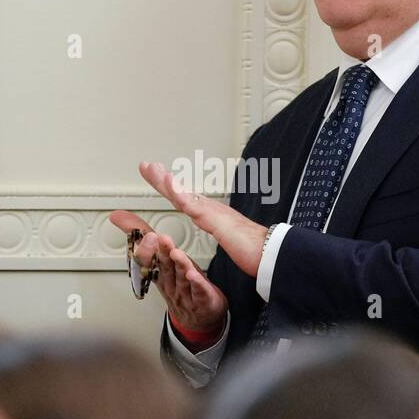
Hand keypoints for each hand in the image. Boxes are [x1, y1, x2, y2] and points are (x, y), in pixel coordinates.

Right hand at [108, 209, 227, 335]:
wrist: (198, 316)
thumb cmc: (179, 284)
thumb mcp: (161, 257)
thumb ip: (141, 234)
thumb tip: (118, 215)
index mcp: (160, 270)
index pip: (149, 259)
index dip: (146, 249)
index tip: (146, 235)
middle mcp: (171, 282)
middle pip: (164, 266)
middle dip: (159, 252)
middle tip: (155, 238)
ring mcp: (186, 292)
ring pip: (181, 277)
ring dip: (178, 264)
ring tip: (175, 252)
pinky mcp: (203, 299)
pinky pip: (199, 291)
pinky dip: (197, 283)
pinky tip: (194, 275)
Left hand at [134, 161, 268, 277]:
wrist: (271, 252)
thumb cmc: (255, 249)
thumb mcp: (232, 240)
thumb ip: (224, 232)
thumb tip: (222, 229)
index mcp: (213, 215)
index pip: (187, 199)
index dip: (171, 188)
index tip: (159, 177)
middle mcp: (212, 210)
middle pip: (181, 192)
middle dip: (162, 179)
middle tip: (147, 166)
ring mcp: (214, 214)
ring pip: (184, 195)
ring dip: (167, 182)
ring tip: (153, 170)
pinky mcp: (217, 222)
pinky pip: (195, 207)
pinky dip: (181, 195)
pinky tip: (171, 186)